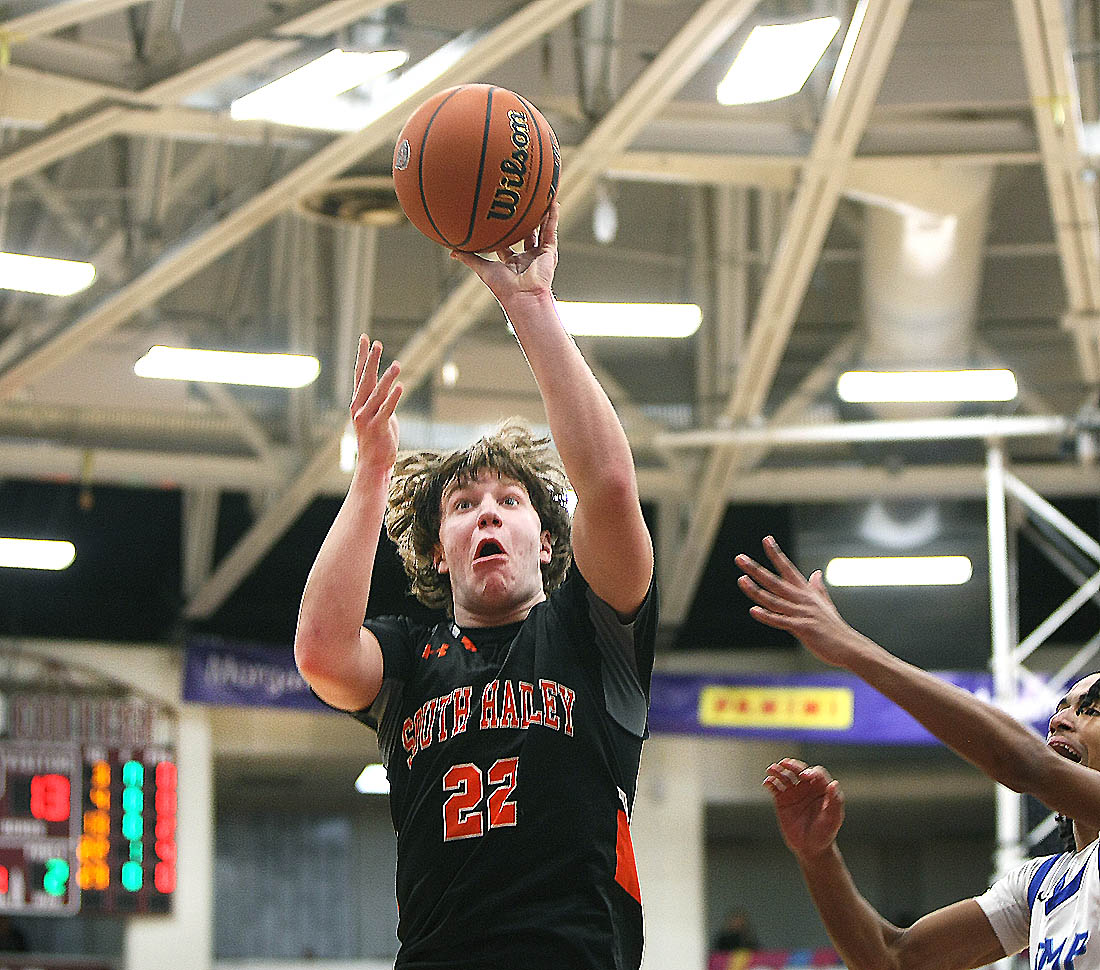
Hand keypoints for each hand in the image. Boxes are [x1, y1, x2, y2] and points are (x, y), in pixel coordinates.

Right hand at [350, 335, 401, 472]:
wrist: (373, 463)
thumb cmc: (378, 439)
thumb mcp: (378, 415)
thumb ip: (380, 400)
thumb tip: (389, 388)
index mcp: (358, 403)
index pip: (360, 375)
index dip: (363, 356)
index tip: (366, 338)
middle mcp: (359, 407)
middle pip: (365, 380)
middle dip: (371, 361)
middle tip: (376, 343)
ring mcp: (367, 417)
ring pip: (377, 394)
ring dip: (387, 378)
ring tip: (397, 364)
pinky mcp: (378, 427)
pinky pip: (386, 409)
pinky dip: (393, 398)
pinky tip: (400, 387)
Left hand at [450, 201, 559, 306]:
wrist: (523, 296)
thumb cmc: (504, 288)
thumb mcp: (482, 269)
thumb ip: (469, 258)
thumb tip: (451, 251)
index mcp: (512, 263)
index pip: (508, 244)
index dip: (504, 232)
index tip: (501, 218)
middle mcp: (527, 258)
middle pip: (527, 235)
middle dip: (526, 222)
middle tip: (523, 205)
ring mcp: (539, 255)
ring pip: (542, 230)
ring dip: (542, 215)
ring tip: (542, 198)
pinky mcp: (549, 252)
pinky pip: (551, 231)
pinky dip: (552, 217)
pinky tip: (552, 202)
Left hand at [735, 536, 861, 667]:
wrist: (849, 647)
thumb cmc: (834, 627)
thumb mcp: (825, 604)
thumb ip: (818, 588)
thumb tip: (816, 573)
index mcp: (807, 592)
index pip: (788, 568)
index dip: (776, 554)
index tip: (766, 539)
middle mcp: (802, 599)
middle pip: (775, 581)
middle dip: (756, 569)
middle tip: (739, 558)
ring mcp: (802, 613)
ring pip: (773, 599)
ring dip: (756, 590)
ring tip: (741, 579)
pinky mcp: (802, 628)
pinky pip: (781, 621)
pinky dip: (767, 616)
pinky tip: (754, 610)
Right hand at [764, 758, 843, 859]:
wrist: (811, 848)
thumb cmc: (826, 833)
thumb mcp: (833, 819)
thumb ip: (835, 801)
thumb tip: (834, 783)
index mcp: (822, 789)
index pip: (816, 773)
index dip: (811, 771)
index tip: (804, 776)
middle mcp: (807, 788)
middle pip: (799, 770)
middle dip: (792, 765)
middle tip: (785, 764)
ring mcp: (794, 793)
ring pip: (785, 776)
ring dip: (778, 770)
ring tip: (772, 769)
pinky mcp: (782, 800)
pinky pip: (774, 787)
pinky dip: (770, 782)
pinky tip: (767, 782)